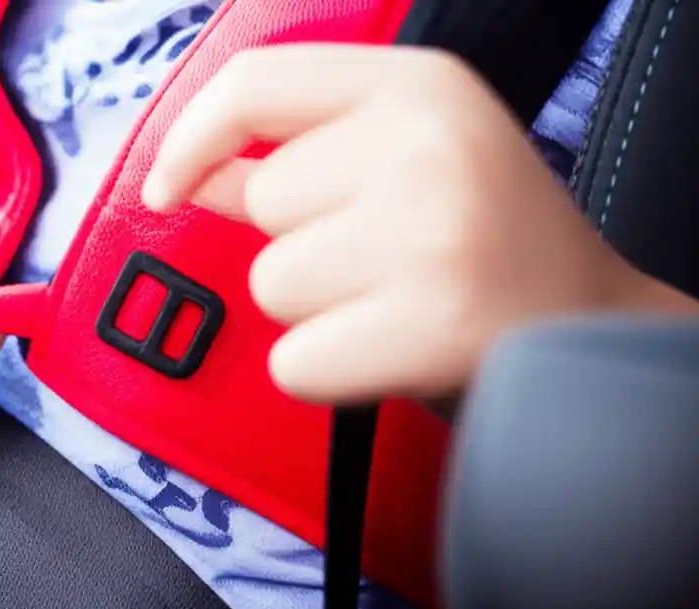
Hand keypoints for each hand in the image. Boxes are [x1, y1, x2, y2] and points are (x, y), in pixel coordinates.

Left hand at [144, 44, 681, 404]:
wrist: (590, 333)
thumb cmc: (486, 245)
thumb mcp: (408, 160)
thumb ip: (297, 155)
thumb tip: (188, 174)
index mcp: (420, 85)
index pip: (254, 84)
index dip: (192, 138)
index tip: (168, 188)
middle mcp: (426, 144)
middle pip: (261, 202)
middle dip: (305, 246)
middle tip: (391, 261)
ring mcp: (430, 232)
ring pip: (271, 285)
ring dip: (318, 312)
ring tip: (398, 304)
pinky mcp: (428, 324)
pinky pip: (292, 363)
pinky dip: (330, 374)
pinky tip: (395, 352)